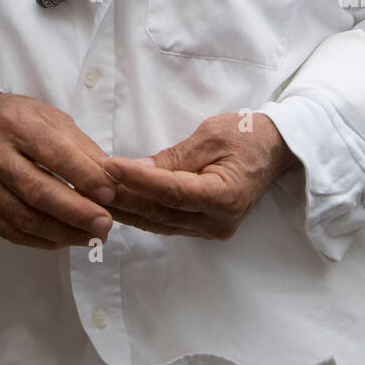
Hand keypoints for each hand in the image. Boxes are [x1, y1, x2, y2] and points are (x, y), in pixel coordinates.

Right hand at [0, 92, 116, 250]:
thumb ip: (82, 149)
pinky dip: (43, 240)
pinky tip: (66, 238)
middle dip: (77, 212)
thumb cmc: (22, 122)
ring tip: (92, 236)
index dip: (85, 176)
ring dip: (64, 233)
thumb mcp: (54, 120)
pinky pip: (12, 232)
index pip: (54, 154)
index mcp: (15, 124)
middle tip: (105, 224)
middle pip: (38, 191)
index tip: (111, 194)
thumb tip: (112, 180)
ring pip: (25, 218)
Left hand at [102, 113, 297, 239]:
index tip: (108, 166)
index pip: (170, 190)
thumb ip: (174, 157)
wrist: (275, 150)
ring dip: (127, 208)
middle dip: (122, 197)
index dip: (137, 179)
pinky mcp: (204, 227)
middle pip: (159, 212)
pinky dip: (142, 211)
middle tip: (90, 182)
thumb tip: (137, 169)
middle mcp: (217, 221)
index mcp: (224, 196)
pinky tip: (119, 202)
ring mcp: (211, 229)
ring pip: (159, 222)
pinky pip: (166, 222)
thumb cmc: (246, 135)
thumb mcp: (210, 136)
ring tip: (95, 193)